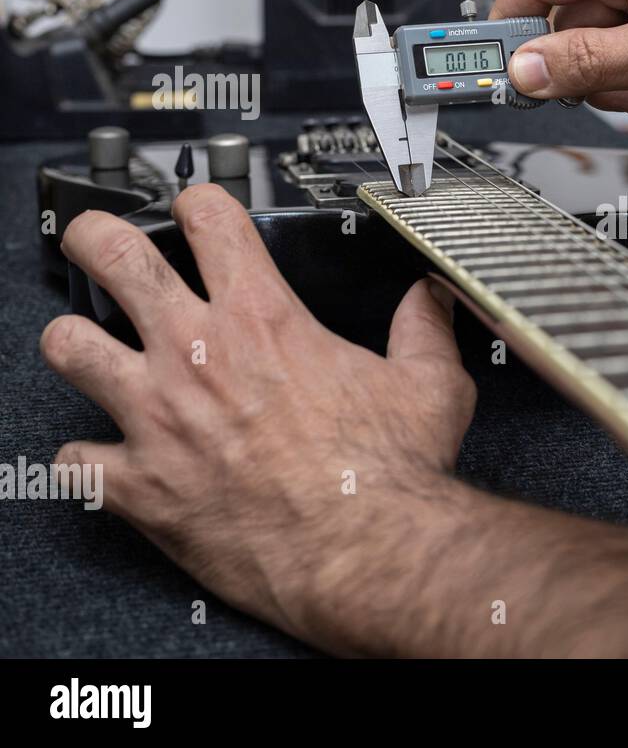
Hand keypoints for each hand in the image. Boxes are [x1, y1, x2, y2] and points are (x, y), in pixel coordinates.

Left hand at [41, 184, 627, 656]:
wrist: (364, 550)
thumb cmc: (393, 472)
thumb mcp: (430, 385)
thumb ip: (423, 332)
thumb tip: (429, 302)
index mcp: (264, 319)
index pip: (208, 219)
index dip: (197, 204)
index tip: (195, 212)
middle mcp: (198, 354)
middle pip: (112, 258)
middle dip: (95, 240)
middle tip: (98, 246)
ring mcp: (158, 416)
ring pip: (69, 347)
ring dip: (77, 344)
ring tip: (89, 349)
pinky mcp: (139, 484)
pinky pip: (75, 460)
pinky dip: (87, 458)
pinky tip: (105, 458)